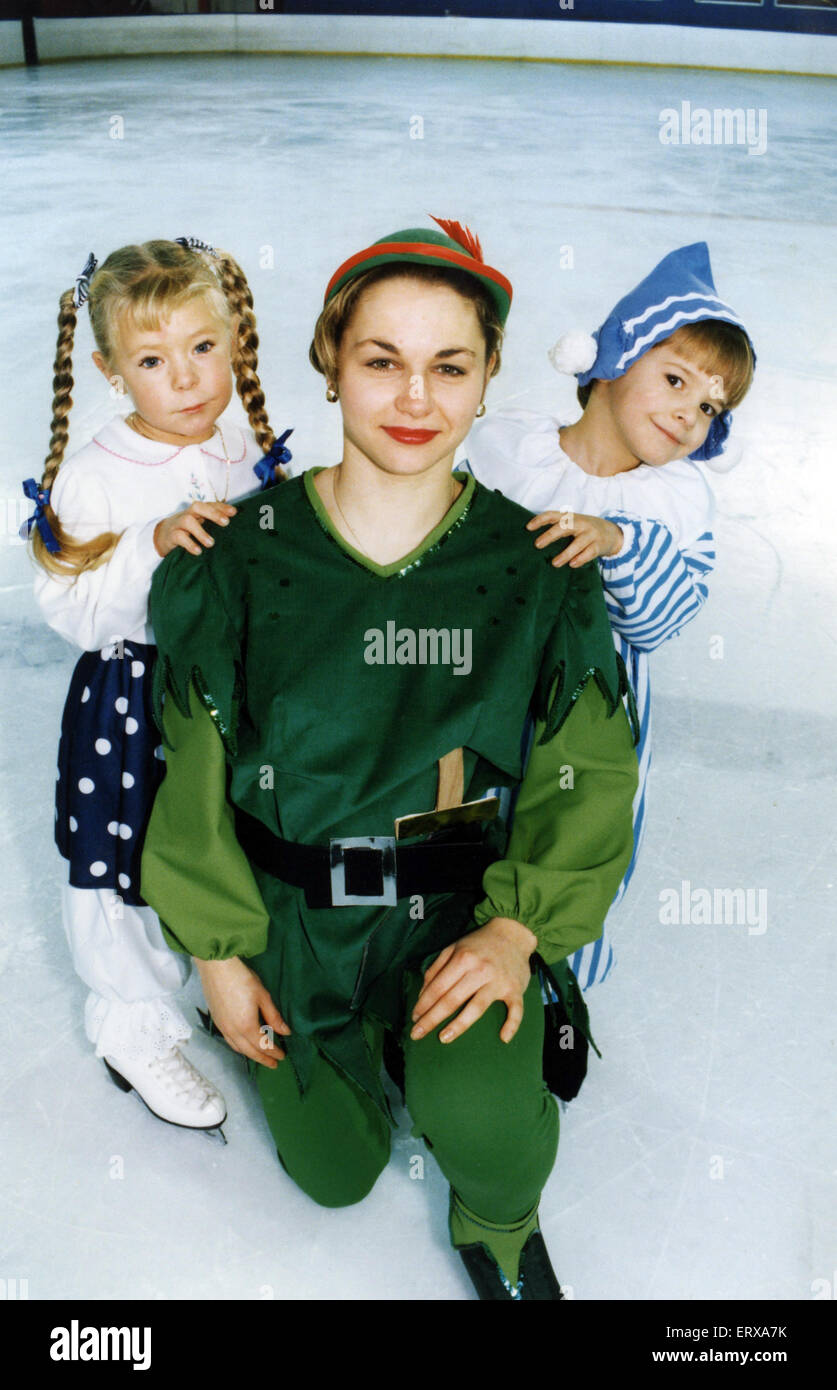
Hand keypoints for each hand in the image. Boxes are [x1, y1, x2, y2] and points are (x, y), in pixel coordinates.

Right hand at [154, 501, 236, 557]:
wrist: (162, 536)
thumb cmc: (188, 531)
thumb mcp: (200, 526)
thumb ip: (214, 526)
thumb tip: (236, 533)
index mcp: (197, 512)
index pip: (210, 505)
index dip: (222, 507)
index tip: (234, 512)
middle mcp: (188, 514)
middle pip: (198, 506)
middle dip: (213, 513)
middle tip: (226, 523)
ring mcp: (178, 524)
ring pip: (188, 521)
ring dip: (201, 532)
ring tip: (211, 544)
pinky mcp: (171, 536)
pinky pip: (179, 537)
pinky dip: (189, 544)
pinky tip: (198, 551)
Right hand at [193, 956, 289, 1067]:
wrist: (216, 967)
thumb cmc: (242, 978)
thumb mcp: (263, 996)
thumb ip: (274, 1017)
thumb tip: (285, 1032)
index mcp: (246, 1026)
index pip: (263, 1045)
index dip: (273, 1052)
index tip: (282, 1056)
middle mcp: (232, 1031)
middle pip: (249, 1051)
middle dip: (263, 1058)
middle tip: (274, 1064)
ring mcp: (222, 1027)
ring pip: (237, 1048)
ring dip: (250, 1054)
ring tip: (260, 1056)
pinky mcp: (216, 1021)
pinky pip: (229, 1040)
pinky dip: (239, 1046)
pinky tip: (243, 1044)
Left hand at [410, 917, 536, 1045]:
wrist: (513, 933)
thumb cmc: (479, 944)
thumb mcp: (454, 948)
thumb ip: (436, 969)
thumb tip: (422, 994)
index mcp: (463, 958)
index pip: (438, 987)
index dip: (424, 1004)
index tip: (414, 1018)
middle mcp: (480, 970)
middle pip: (452, 999)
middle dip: (432, 1018)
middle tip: (417, 1034)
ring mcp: (499, 981)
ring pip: (477, 1007)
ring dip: (459, 1025)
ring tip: (443, 1038)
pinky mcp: (516, 989)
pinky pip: (516, 1009)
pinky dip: (512, 1024)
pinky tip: (503, 1037)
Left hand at [526, 509, 622, 567]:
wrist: (612, 533)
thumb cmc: (584, 530)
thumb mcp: (572, 524)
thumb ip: (558, 528)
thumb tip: (535, 540)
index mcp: (570, 517)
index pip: (552, 515)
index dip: (540, 520)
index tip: (528, 528)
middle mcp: (580, 523)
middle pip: (564, 527)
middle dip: (550, 535)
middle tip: (537, 545)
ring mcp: (591, 534)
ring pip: (577, 543)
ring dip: (565, 554)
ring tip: (554, 563)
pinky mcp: (599, 545)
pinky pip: (589, 553)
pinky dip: (580, 559)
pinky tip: (572, 564)